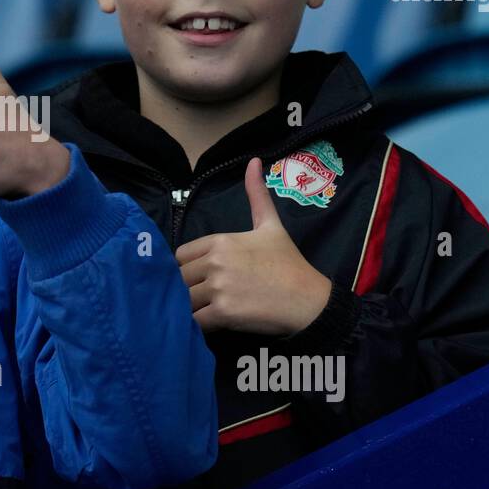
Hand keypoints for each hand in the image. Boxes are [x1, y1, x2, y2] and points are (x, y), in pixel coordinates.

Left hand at [175, 157, 332, 335]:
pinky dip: (195, 326)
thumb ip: (257, 195)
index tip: (201, 278)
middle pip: (179, 278)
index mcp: (221, 241)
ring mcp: (219, 287)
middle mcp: (216, 261)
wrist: (309, 300)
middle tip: (201, 298)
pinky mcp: (224, 313)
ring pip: (183, 300)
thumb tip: (253, 161)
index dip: (187, 268)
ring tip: (202, 312)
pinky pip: (194, 321)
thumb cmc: (288, 264)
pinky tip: (208, 325)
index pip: (180, 256)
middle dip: (186, 289)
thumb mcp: (271, 226)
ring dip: (188, 309)